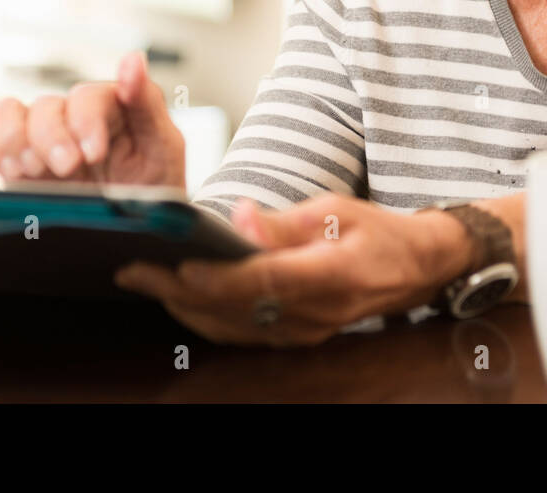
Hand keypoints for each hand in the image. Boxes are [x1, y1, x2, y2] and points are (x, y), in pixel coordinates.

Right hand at [0, 50, 186, 188]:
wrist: (133, 228)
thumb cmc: (152, 185)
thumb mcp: (164, 146)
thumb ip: (147, 102)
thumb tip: (134, 59)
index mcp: (108, 106)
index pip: (86, 96)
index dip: (85, 121)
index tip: (93, 153)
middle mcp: (72, 116)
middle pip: (46, 106)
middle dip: (51, 138)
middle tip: (66, 168)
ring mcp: (42, 138)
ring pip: (10, 113)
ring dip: (16, 140)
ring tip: (34, 171)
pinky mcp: (17, 162)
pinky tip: (15, 173)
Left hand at [114, 195, 471, 346]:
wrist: (414, 268)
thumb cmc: (375, 232)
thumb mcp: (337, 210)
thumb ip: (286, 222)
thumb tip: (240, 219)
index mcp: (328, 275)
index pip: (260, 282)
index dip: (214, 277)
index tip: (174, 262)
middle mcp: (313, 314)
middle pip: (233, 310)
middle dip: (176, 291)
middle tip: (132, 268)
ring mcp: (303, 332)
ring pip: (230, 327)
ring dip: (182, 306)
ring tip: (143, 279)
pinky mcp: (295, 337)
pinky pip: (240, 333)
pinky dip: (204, 317)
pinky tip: (179, 297)